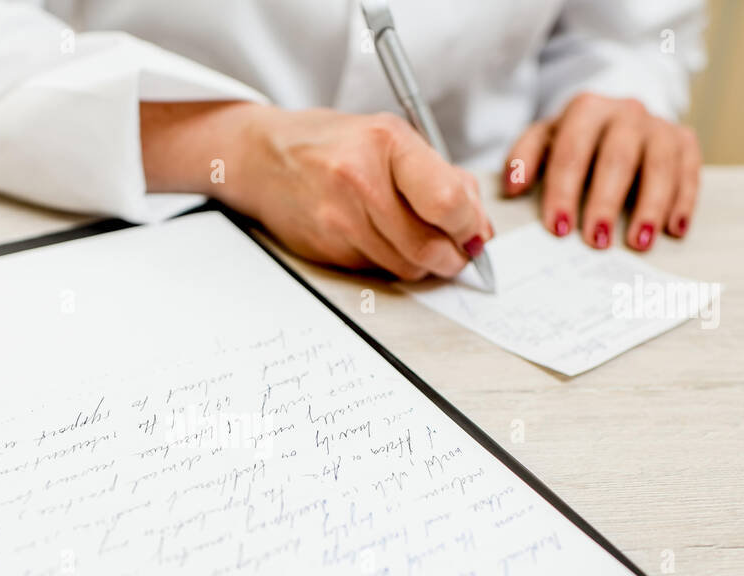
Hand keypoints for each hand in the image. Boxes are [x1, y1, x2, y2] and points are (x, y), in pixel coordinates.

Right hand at [141, 101, 493, 279]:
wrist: (265, 159)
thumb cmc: (335, 145)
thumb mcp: (391, 138)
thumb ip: (441, 177)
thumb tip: (478, 227)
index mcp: (386, 143)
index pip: (448, 203)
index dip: (470, 227)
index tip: (475, 232)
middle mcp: (360, 182)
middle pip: (428, 246)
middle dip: (453, 257)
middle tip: (458, 252)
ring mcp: (339, 220)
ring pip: (406, 266)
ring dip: (423, 263)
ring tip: (418, 240)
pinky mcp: (327, 249)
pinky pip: (377, 269)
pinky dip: (390, 261)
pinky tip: (379, 238)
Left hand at [502, 92, 701, 250]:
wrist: (615, 115)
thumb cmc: (575, 137)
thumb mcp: (544, 138)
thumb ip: (523, 157)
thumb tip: (512, 187)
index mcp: (586, 110)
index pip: (572, 152)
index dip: (564, 191)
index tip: (558, 228)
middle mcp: (626, 113)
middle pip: (617, 158)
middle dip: (606, 202)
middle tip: (597, 241)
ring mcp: (659, 126)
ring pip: (659, 165)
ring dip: (650, 206)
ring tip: (639, 243)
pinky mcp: (684, 141)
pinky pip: (690, 171)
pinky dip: (684, 201)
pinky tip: (674, 230)